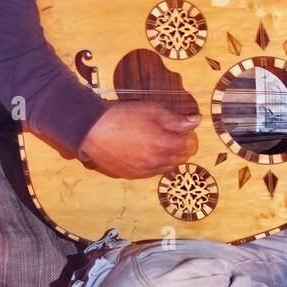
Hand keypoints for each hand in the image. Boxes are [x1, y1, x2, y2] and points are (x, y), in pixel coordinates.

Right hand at [77, 101, 199, 178]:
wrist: (90, 130)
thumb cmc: (120, 117)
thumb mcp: (151, 111)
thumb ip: (177, 119)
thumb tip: (196, 120)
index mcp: (164, 145)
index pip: (189, 145)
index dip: (187, 134)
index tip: (181, 128)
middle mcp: (156, 162)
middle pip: (181, 158)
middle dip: (181, 146)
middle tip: (171, 134)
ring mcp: (144, 171)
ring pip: (167, 167)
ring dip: (168, 157)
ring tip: (157, 143)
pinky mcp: (132, 175)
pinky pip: (152, 173)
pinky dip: (154, 164)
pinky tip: (145, 152)